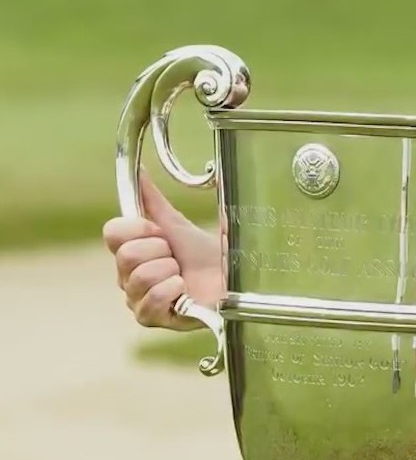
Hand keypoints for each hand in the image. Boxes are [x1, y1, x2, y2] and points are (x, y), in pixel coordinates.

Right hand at [101, 168, 224, 330]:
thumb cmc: (203, 255)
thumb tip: (141, 171)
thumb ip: (154, 201)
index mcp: (129, 250)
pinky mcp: (149, 319)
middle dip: (161, 251)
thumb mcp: (178, 225)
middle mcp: (126, 276)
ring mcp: (135, 298)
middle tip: (176, 257)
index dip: (140, 228)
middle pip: (127, 255)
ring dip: (170, 272)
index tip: (161, 231)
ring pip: (141, 277)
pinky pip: (150, 302)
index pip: (113, 232)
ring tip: (182, 275)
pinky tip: (183, 291)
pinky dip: (172, 291)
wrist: (229, 279)